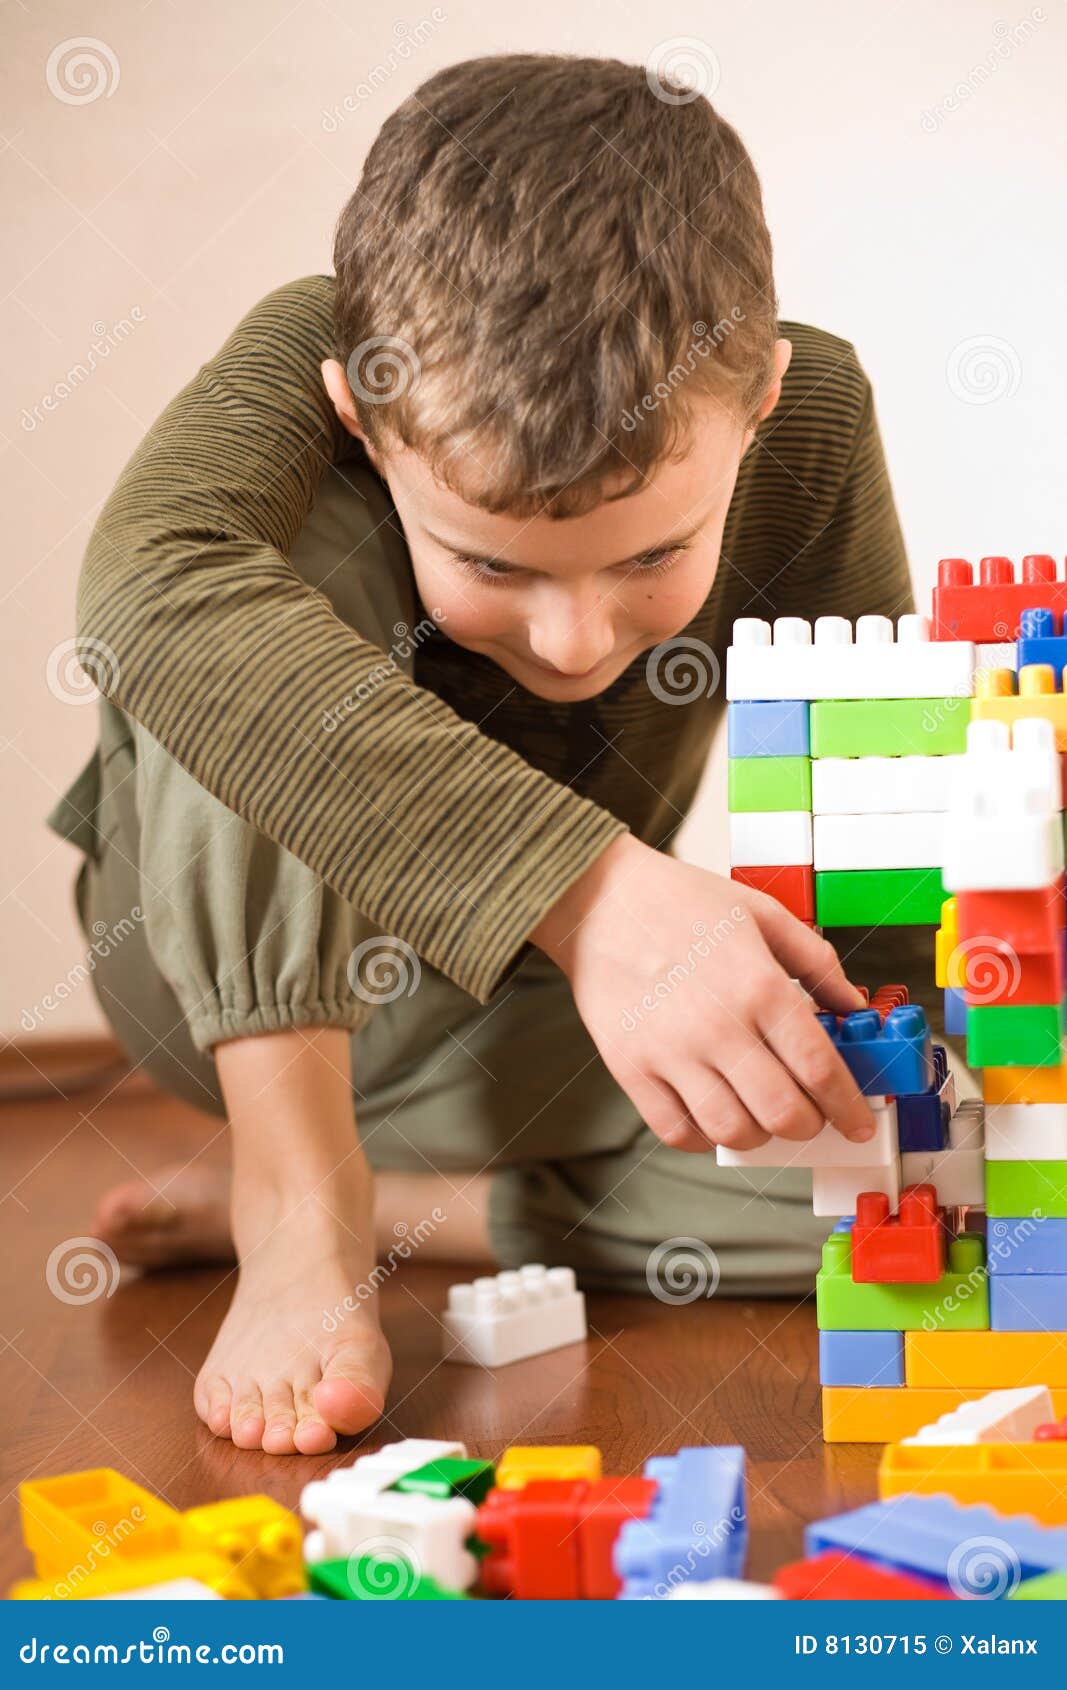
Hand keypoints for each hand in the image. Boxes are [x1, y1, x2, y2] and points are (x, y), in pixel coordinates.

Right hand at [531, 835, 873, 1152]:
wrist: (598, 899)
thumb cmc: (681, 901)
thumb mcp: (763, 913)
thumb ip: (817, 961)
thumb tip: (853, 1006)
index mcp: (759, 985)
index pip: (819, 1069)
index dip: (848, 1106)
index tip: (859, 1121)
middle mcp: (718, 1026)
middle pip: (782, 1113)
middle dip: (810, 1125)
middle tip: (811, 1114)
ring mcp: (670, 1053)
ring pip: (732, 1132)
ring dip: (760, 1135)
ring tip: (761, 1113)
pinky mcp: (630, 1068)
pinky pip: (676, 1131)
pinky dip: (704, 1137)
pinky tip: (714, 1112)